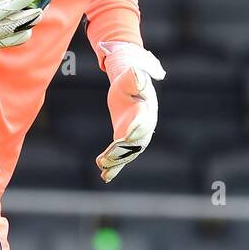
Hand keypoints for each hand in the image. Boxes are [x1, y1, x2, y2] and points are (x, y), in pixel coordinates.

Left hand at [95, 41, 164, 182]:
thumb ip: (134, 77)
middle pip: (134, 143)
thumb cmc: (130, 80)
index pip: (142, 123)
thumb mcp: (130, 77)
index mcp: (146, 112)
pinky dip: (114, 167)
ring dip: (115, 162)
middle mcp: (144, 128)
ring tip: (102, 167)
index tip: (126, 137)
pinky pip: (121, 157)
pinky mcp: (125, 142)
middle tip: (106, 158)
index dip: (135, 130)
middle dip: (121, 152)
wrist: (131, 87)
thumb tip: (137, 72)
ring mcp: (136, 137)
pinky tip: (105, 177)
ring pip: (127, 153)